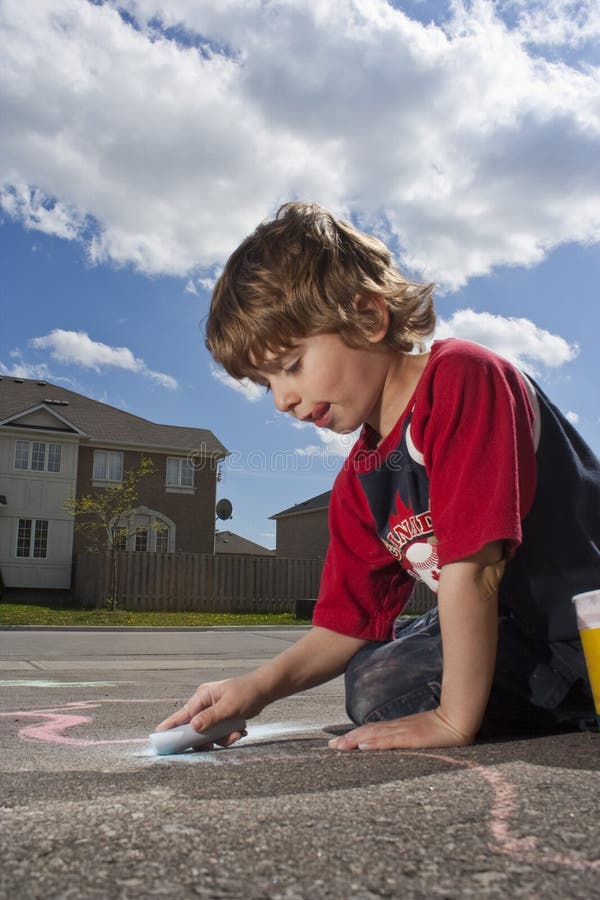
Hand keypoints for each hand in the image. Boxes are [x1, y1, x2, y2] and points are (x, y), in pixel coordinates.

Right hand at [155, 675, 264, 746]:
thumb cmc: (246, 692)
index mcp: (202, 697)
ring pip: (208, 734)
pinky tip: (239, 731)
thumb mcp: (229, 706)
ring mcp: (213, 713)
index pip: (183, 714)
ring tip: (236, 733)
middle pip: (195, 729)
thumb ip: (211, 717)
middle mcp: (204, 705)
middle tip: (214, 744)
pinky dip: (228, 736)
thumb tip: (193, 727)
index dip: (170, 726)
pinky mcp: (221, 719)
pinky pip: (219, 734)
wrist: (264, 690)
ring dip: (222, 738)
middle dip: (207, 739)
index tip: (158, 736)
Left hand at [328, 708, 472, 751]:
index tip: (337, 744)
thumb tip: (389, 744)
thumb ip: (406, 737)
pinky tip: (364, 747)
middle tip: (331, 747)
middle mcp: (397, 729)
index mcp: (398, 728)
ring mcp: (403, 733)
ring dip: (355, 742)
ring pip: (374, 737)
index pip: (371, 732)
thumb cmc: (442, 729)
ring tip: (340, 748)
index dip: (353, 737)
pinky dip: (375, 744)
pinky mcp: (412, 738)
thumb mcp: (420, 734)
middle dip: (348, 741)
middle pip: (367, 733)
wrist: (458, 718)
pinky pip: (390, 741)